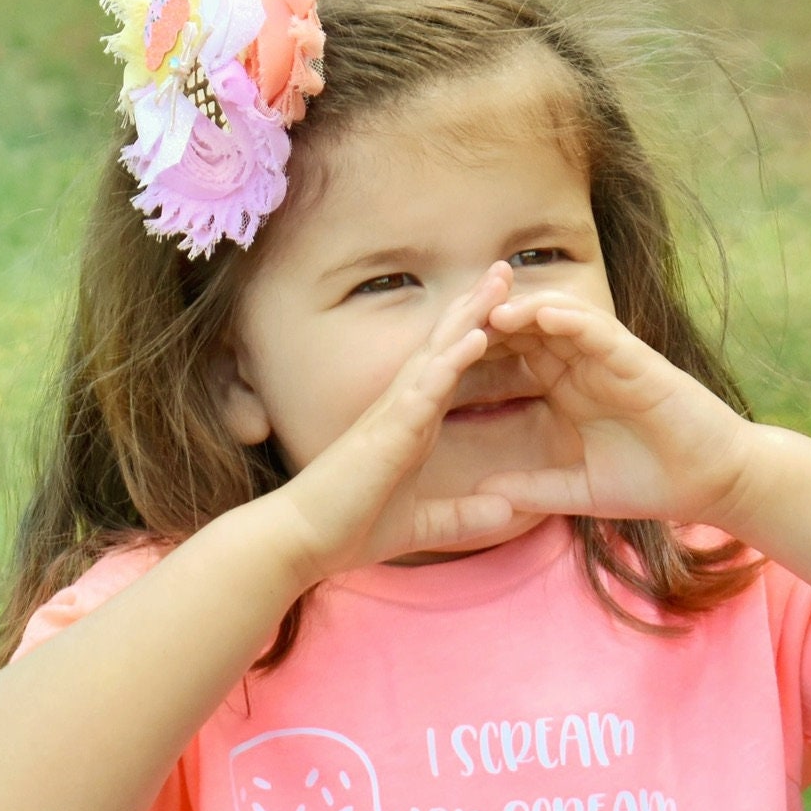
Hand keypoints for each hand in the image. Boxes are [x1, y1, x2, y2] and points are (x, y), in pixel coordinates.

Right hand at [262, 263, 520, 584]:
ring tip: (500, 279)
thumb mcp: (421, 526)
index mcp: (411, 423)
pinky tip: (478, 335)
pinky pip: (425, 387)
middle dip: (476, 306)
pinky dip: (452, 360)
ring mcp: (393, 414)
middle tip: (507, 268)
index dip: (477, 336)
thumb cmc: (348, 527)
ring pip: (437, 352)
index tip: (510, 309)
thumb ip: (461, 518)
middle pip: (444, 345)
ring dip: (470, 314)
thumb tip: (505, 513)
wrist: (300, 541)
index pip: (449, 369)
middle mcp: (402, 408)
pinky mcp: (387, 431)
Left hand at [472, 290, 754, 526]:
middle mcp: (583, 366)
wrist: (710, 484)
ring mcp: (608, 358)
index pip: (513, 359)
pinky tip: (538, 316)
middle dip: (488, 321)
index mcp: (567, 390)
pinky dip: (567, 318)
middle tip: (448, 319)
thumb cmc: (650, 482)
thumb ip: (535, 487)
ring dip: (521, 311)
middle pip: (526, 330)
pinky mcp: (636, 359)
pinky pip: (596, 328)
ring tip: (485, 312)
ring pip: (556, 319)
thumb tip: (485, 491)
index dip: (476, 354)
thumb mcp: (578, 491)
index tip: (434, 358)